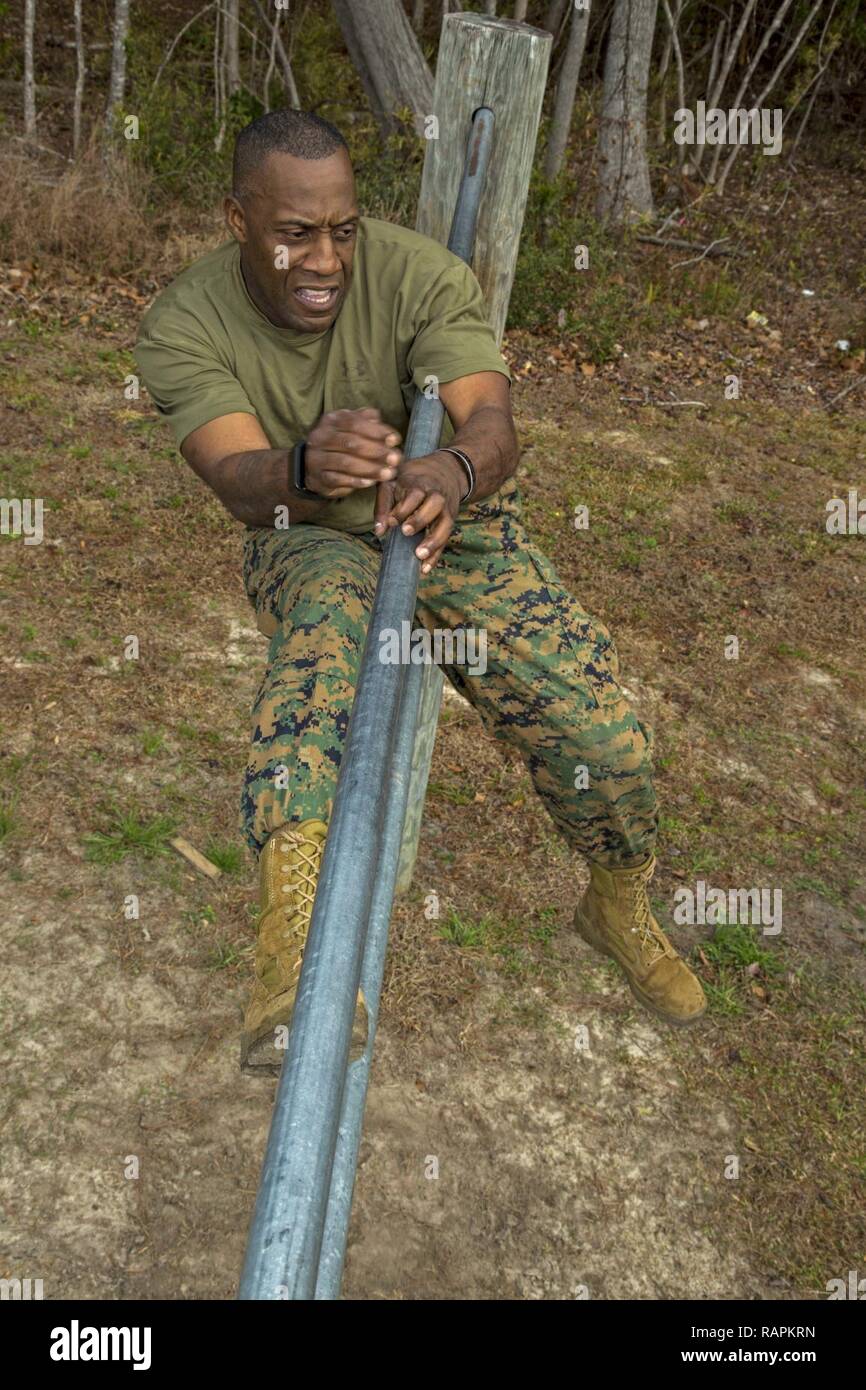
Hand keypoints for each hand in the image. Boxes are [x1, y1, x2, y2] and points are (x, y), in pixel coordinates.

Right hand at [304, 407, 402, 498]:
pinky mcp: (318, 477)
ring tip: (388, 473)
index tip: (395, 439)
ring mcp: (317, 458)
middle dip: (377, 451)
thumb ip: (367, 423)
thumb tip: (384, 426)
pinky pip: (338, 479)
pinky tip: (371, 482)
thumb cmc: (340, 444)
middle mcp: (321, 437)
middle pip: (351, 442)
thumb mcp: (351, 428)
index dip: (377, 431)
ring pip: (345, 462)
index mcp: (331, 420)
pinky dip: (356, 481)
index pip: (355, 422)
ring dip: (370, 469)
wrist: (313, 466)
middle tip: (395, 459)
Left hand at [373, 452, 464, 573]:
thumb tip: (379, 531)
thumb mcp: (393, 481)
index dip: (404, 507)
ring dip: (434, 540)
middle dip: (421, 519)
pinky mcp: (450, 522)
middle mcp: (437, 495)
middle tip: (406, 532)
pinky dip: (436, 554)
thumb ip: (384, 504)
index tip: (392, 521)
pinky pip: (446, 539)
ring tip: (419, 555)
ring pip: (445, 524)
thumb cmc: (412, 478)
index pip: (415, 494)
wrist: (447, 471)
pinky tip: (425, 568)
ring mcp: (446, 509)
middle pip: (435, 504)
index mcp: (421, 483)